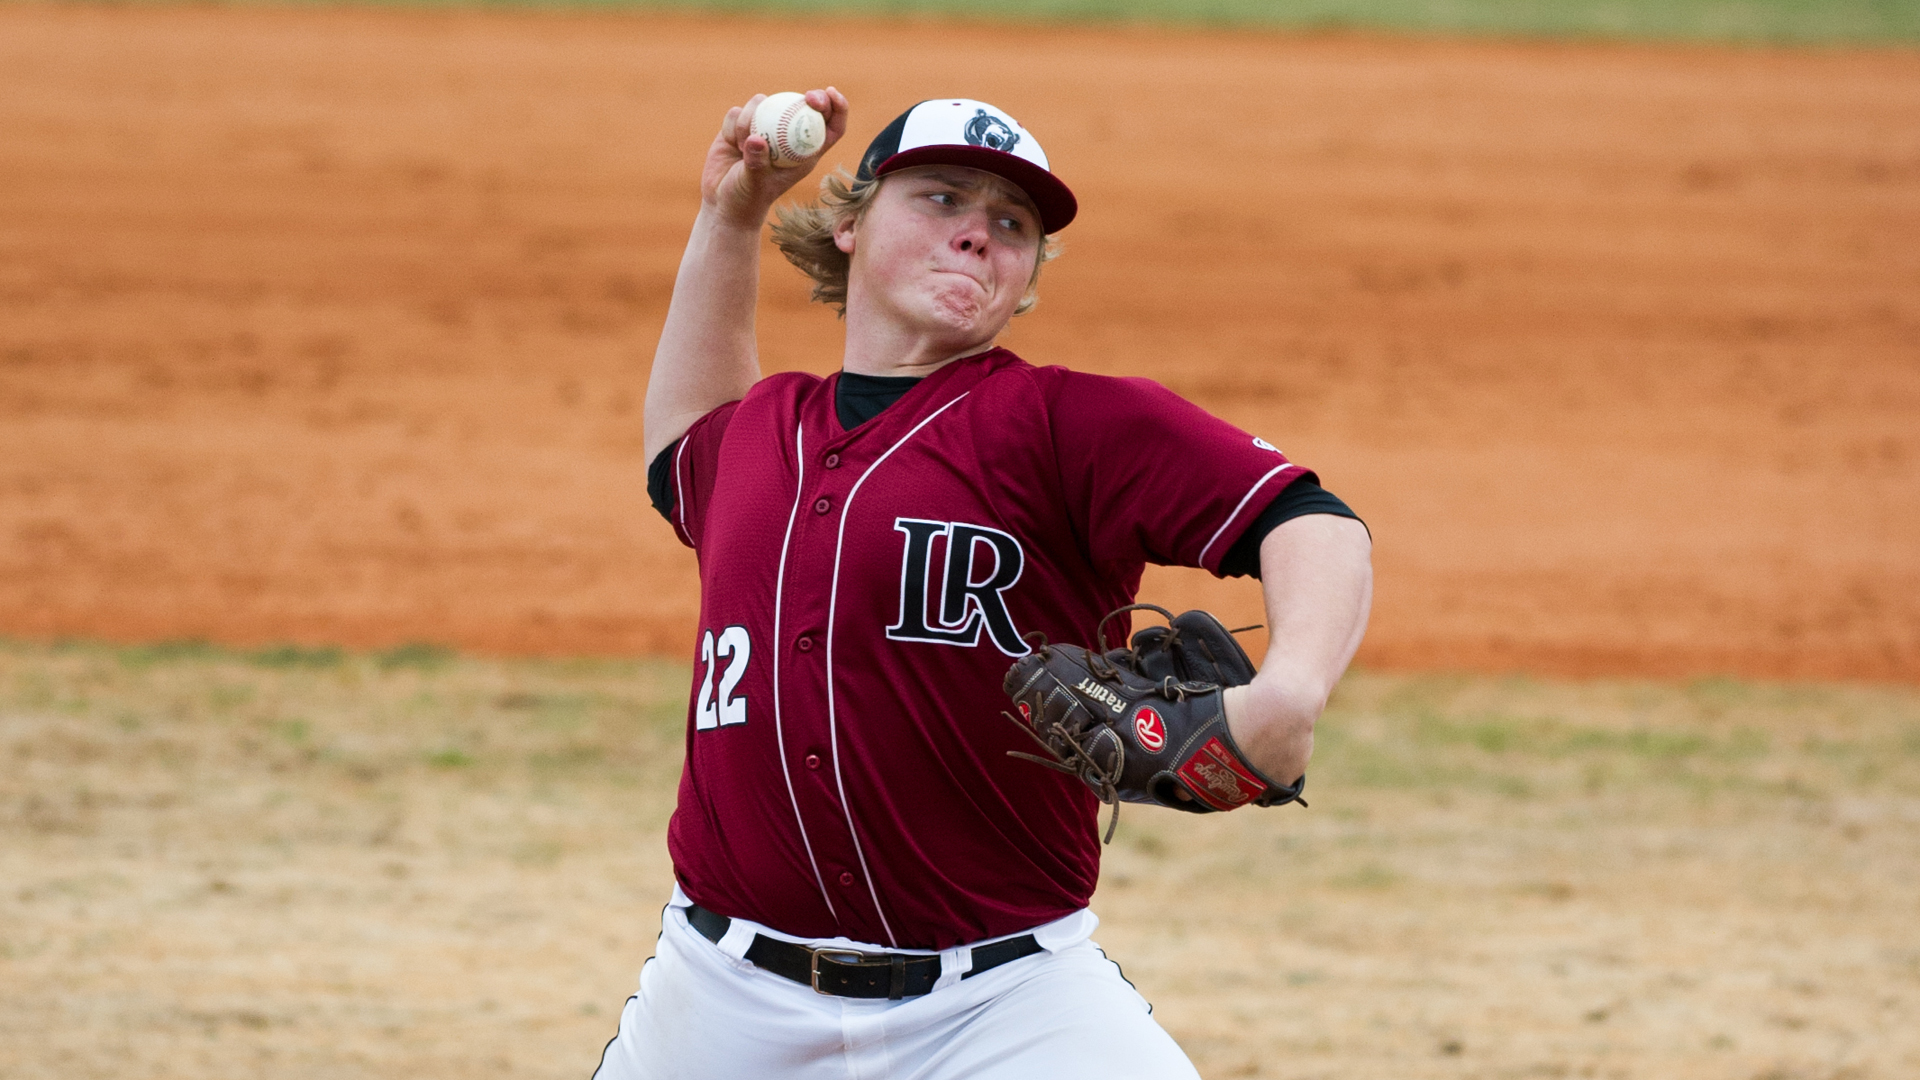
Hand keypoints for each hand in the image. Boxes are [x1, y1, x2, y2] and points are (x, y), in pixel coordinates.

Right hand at [701, 88, 849, 228]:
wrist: (723, 203)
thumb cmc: (747, 199)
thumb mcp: (755, 184)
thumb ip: (756, 162)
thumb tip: (756, 139)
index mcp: (803, 153)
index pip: (830, 127)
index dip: (837, 107)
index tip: (830, 93)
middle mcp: (786, 137)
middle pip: (804, 105)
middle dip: (809, 97)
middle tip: (808, 98)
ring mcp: (762, 129)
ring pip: (763, 104)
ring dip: (750, 118)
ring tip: (742, 145)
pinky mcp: (740, 127)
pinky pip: (737, 113)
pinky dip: (732, 125)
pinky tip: (730, 144)